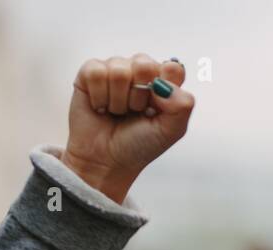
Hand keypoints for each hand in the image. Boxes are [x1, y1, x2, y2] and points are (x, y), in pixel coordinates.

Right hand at [61, 53, 193, 203]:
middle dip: (139, 96)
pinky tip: (101, 108)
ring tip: (117, 113)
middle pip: (144, 64)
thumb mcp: (171, 131)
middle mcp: (139, 72)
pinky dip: (99, 97)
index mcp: (163, 83)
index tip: (156, 109)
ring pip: (119, 70)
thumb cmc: (139, 145)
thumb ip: (182, 105)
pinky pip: (96, 72)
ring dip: (119, 100)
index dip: (165, 88)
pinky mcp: (90, 73)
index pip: (172, 68)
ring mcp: (115, 70)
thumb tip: (164, 82)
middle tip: (135, 112)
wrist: (106, 161)